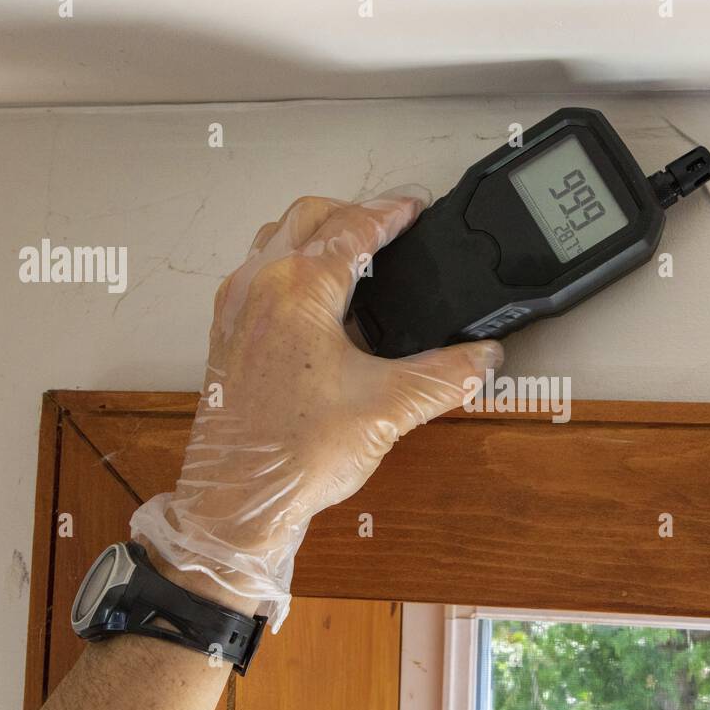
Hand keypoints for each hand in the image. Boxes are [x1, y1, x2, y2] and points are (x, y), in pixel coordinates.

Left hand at [131, 187, 501, 624]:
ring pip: (274, 239)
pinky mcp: (226, 337)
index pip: (354, 228)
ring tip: (354, 256)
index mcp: (297, 289)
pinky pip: (257, 273)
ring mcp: (236, 309)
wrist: (236, 502)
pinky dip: (290, 265)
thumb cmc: (294, 454)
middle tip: (389, 225)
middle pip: (307, 217)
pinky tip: (317, 303)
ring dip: (315, 234)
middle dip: (352, 213)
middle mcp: (259, 286)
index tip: (414, 208)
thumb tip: (483, 359)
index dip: (391, 213)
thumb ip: (445, 376)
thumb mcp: (388, 409)